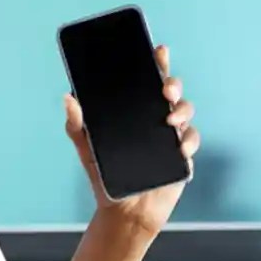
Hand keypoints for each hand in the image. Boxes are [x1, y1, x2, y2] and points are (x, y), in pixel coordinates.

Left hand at [63, 44, 200, 235]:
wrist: (122, 210)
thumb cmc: (104, 174)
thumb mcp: (86, 148)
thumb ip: (76, 124)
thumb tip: (68, 98)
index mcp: (134, 111)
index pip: (147, 81)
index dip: (156, 63)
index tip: (158, 50)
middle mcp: (154, 119)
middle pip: (171, 91)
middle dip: (173, 83)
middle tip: (165, 88)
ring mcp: (170, 136)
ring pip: (185, 111)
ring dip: (182, 109)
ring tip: (170, 119)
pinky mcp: (181, 156)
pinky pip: (192, 140)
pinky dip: (189, 141)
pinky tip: (179, 147)